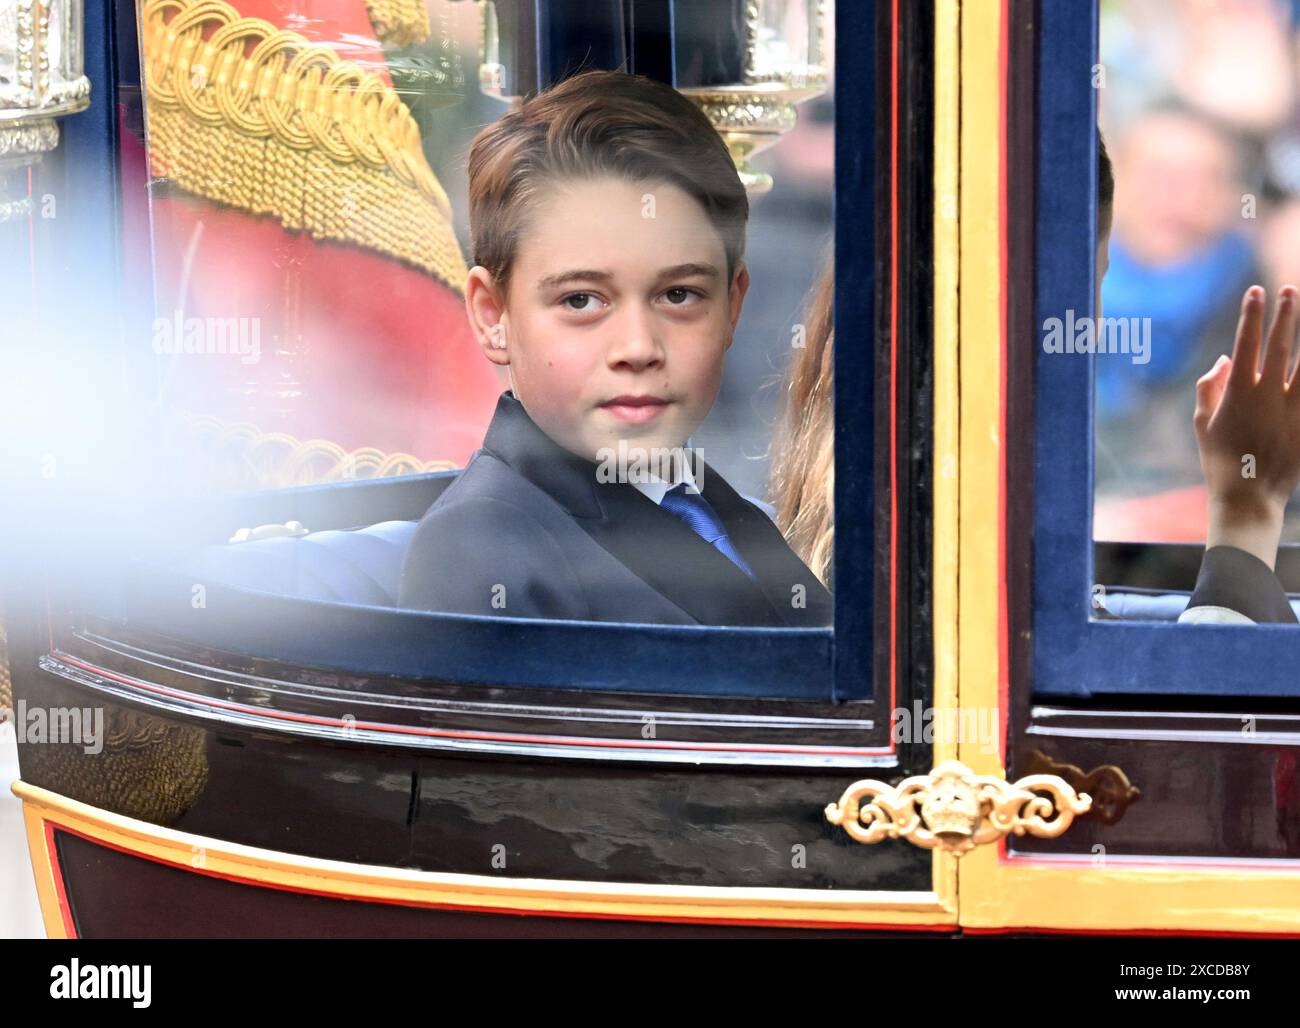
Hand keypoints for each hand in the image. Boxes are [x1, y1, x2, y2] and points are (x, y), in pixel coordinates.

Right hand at [1193, 284, 1299, 568]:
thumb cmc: (1220, 460)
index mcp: (1238, 393)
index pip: (1246, 342)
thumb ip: (1209, 387)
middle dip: (1285, 314)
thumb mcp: (1202, 423)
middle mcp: (1268, 396)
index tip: (1256, 291)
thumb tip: (1225, 358)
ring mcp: (1293, 410)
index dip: (1251, 314)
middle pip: (1280, 346)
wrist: (1249, 497)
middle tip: (1290, 290)